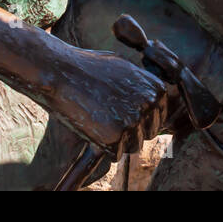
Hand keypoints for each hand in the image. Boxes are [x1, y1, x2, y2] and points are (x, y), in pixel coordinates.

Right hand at [54, 47, 173, 154]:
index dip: (143, 120)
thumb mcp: (125, 68)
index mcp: (156, 89)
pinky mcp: (115, 136)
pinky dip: (104, 148)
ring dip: (119, 141)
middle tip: (109, 121)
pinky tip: (92, 129)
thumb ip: (141, 85)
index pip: (159, 117)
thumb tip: (150, 99)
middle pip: (149, 133)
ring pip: (133, 146)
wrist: (62, 71)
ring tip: (98, 122)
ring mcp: (133, 120)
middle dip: (132, 132)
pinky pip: (116, 154)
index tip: (125, 116)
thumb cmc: (89, 67)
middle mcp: (149, 105)